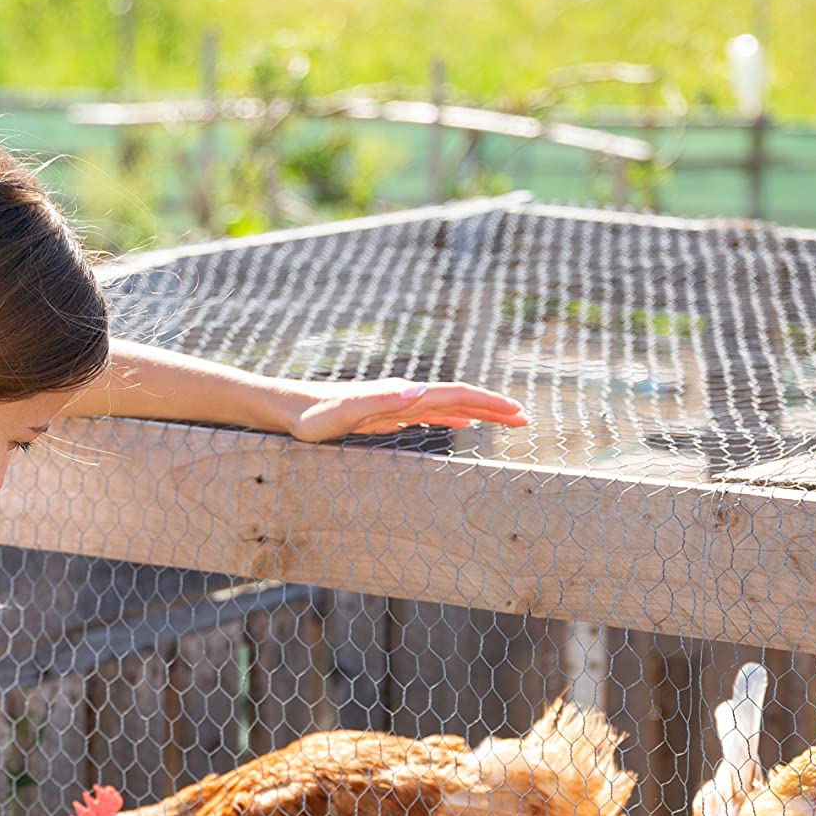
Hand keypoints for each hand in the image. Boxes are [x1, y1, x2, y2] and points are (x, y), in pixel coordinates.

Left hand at [277, 378, 530, 443]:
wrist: (290, 410)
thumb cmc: (313, 418)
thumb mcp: (344, 413)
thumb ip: (379, 401)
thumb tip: (418, 391)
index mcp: (401, 395)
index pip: (455, 395)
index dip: (488, 404)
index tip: (517, 413)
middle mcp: (404, 395)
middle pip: (459, 398)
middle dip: (493, 407)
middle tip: (525, 420)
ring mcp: (397, 403)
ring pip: (448, 406)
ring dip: (478, 412)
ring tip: (505, 420)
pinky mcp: (387, 414)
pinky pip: (429, 415)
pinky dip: (452, 418)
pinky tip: (461, 424)